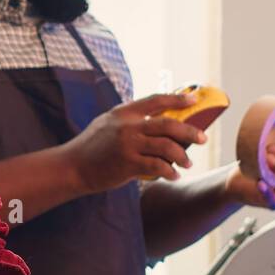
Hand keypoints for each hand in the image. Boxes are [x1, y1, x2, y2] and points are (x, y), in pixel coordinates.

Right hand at [63, 93, 207, 192]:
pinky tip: (173, 175)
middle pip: (168, 124)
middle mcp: (127, 125)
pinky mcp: (128, 164)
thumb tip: (155, 120)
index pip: (156, 100)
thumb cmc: (91, 147)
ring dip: (182, 155)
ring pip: (167, 146)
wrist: (72, 167)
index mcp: (123, 112)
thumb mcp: (107, 124)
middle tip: (202, 138)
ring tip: (187, 162)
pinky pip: (158, 167)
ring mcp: (128, 145)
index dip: (177, 99)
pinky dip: (170, 172)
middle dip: (190, 131)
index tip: (193, 100)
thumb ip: (128, 120)